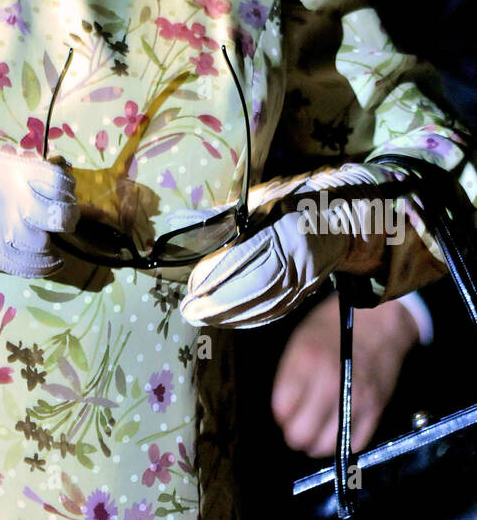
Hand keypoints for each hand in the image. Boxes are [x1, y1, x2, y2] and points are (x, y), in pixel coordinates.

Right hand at [0, 146, 78, 282]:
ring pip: (47, 242)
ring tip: (40, 232)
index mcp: (6, 169)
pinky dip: (46, 263)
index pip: (58, 181)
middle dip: (67, 215)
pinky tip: (47, 257)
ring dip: (50, 239)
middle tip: (61, 215)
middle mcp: (8, 200)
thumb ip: (18, 167)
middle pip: (62, 214)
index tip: (60, 190)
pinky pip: (33, 266)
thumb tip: (54, 175)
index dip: (66, 187)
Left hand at [178, 162, 397, 327]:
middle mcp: (299, 256)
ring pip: (267, 303)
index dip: (219, 274)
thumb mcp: (258, 199)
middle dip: (220, 301)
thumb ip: (223, 216)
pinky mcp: (306, 291)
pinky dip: (251, 318)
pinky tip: (228, 320)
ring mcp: (307, 277)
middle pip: (256, 285)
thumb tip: (182, 226)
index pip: (248, 256)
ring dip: (232, 315)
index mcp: (285, 228)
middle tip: (190, 311)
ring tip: (202, 318)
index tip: (193, 285)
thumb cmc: (290, 202)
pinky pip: (277, 310)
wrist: (337, 217)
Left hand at [271, 292, 419, 456]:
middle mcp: (329, 382)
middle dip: (294, 433)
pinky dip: (343, 443)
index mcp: (305, 361)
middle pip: (301, 433)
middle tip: (298, 425)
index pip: (281, 409)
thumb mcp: (300, 339)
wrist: (379, 320)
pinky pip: (355, 443)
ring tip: (316, 433)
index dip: (280, 414)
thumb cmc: (334, 326)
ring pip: (326, 445)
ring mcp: (354, 398)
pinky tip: (337, 432)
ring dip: (316, 444)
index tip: (285, 410)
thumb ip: (289, 374)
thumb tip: (283, 411)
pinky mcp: (376, 409)